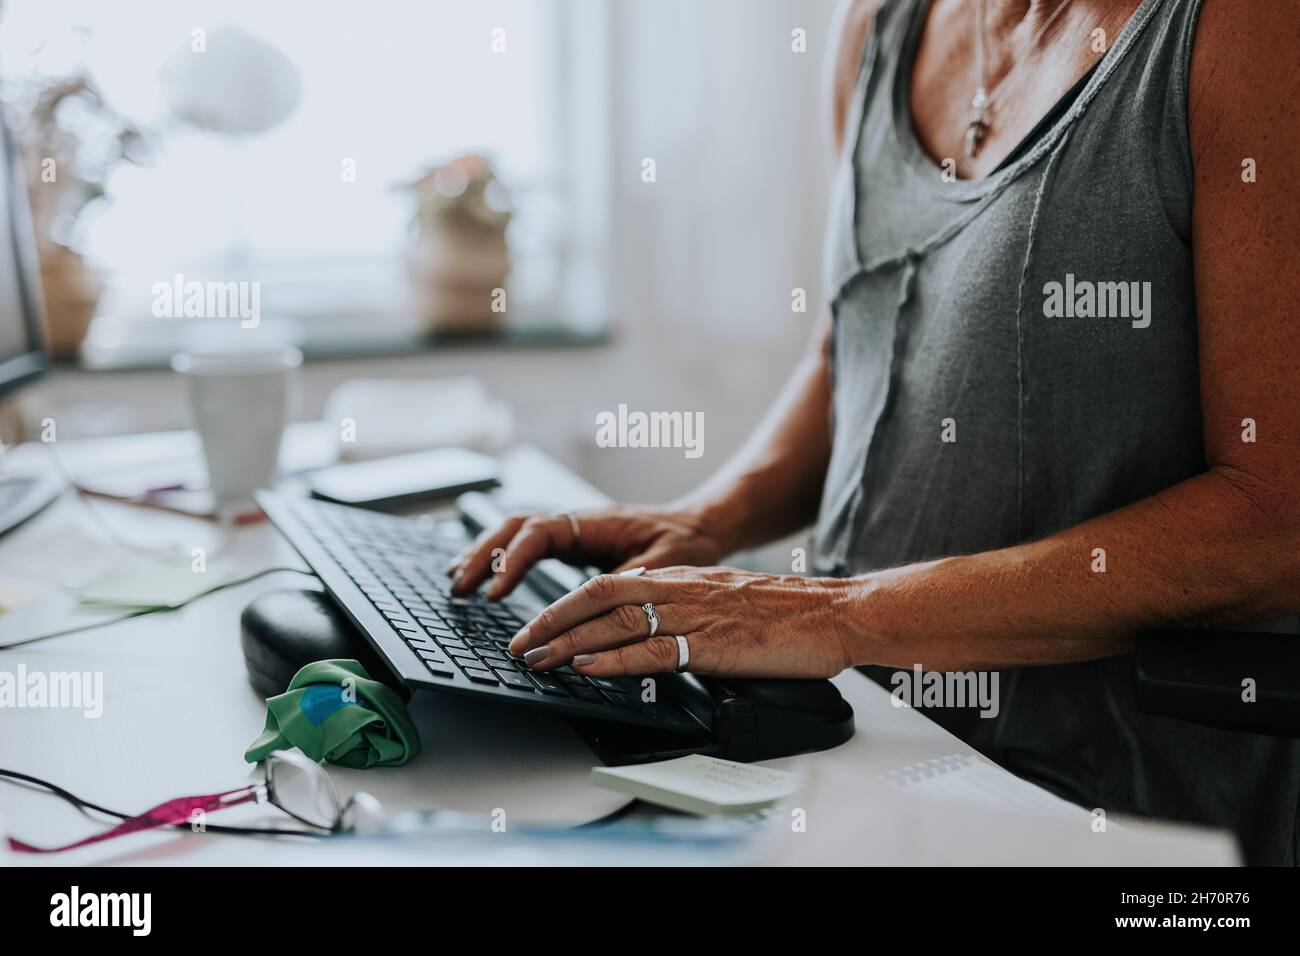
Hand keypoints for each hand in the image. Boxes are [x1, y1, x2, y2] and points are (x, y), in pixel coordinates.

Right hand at [448, 505, 730, 599]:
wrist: (703, 526)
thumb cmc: (688, 542)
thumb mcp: (666, 564)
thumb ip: (631, 579)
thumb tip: (595, 602)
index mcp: (595, 522)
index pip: (539, 532)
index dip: (513, 560)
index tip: (496, 592)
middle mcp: (577, 522)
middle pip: (514, 527)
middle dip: (483, 554)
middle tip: (458, 587)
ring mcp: (573, 532)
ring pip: (516, 533)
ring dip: (484, 554)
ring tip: (456, 581)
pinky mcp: (574, 546)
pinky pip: (528, 546)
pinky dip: (502, 559)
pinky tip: (485, 579)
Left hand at [507, 566, 859, 678]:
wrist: (836, 612)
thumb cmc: (789, 613)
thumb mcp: (727, 602)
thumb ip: (688, 612)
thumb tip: (652, 637)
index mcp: (683, 579)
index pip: (609, 584)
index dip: (566, 604)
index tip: (537, 623)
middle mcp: (682, 589)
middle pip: (599, 596)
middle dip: (552, 620)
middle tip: (519, 642)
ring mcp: (696, 615)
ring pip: (618, 621)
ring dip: (570, 642)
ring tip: (537, 658)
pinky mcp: (714, 644)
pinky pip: (654, 650)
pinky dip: (615, 660)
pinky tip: (588, 669)